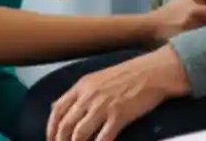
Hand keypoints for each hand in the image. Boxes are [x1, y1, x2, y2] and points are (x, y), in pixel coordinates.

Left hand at [47, 46, 189, 140]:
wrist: (154, 71)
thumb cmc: (130, 74)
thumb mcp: (99, 78)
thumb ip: (82, 93)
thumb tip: (64, 108)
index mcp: (82, 85)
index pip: (57, 109)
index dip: (51, 128)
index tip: (52, 138)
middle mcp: (89, 96)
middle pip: (65, 125)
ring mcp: (103, 106)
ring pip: (79, 134)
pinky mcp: (119, 116)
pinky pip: (102, 138)